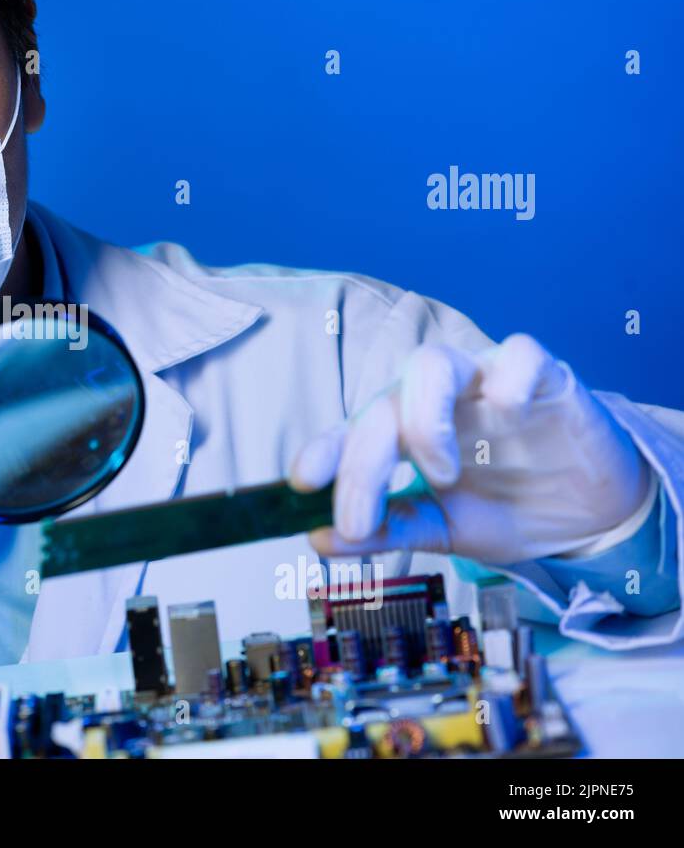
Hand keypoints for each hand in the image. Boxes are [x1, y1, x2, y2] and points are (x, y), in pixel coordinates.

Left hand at [290, 333, 651, 564]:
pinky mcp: (544, 375)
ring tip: (439, 473)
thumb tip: (322, 541)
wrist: (594, 514)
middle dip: (361, 462)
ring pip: (432, 362)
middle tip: (360, 519)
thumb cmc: (511, 508)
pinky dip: (509, 379)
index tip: (301, 482)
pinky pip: (520, 353)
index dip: (323, 450)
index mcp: (404, 433)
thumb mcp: (444, 530)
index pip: (351, 431)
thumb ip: (390, 530)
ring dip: (422, 419)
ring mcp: (486, 382)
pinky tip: (508, 416)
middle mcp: (436, 400)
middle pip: (383, 405)